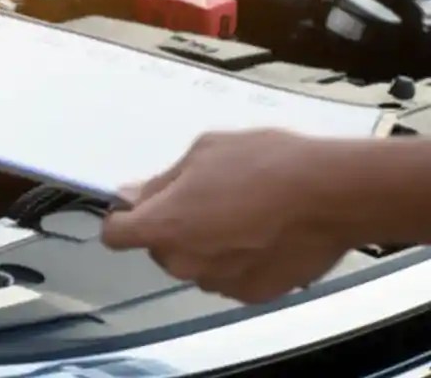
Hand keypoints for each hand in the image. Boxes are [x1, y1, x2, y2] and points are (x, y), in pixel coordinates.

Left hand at [101, 130, 353, 303]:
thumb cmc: (264, 164)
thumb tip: (134, 196)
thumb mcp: (203, 153)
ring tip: (242, 214)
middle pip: (159, 248)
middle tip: (206, 198)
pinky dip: (237, 260)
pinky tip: (264, 235)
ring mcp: (218, 282)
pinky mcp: (252, 294)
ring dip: (206, 245)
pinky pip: (229, 276)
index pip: (115, 235)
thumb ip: (163, 181)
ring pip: (195, 263)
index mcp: (163, 226)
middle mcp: (183, 262)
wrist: (331, 194)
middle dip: (173, 226)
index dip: (123, 219)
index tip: (139, 206)